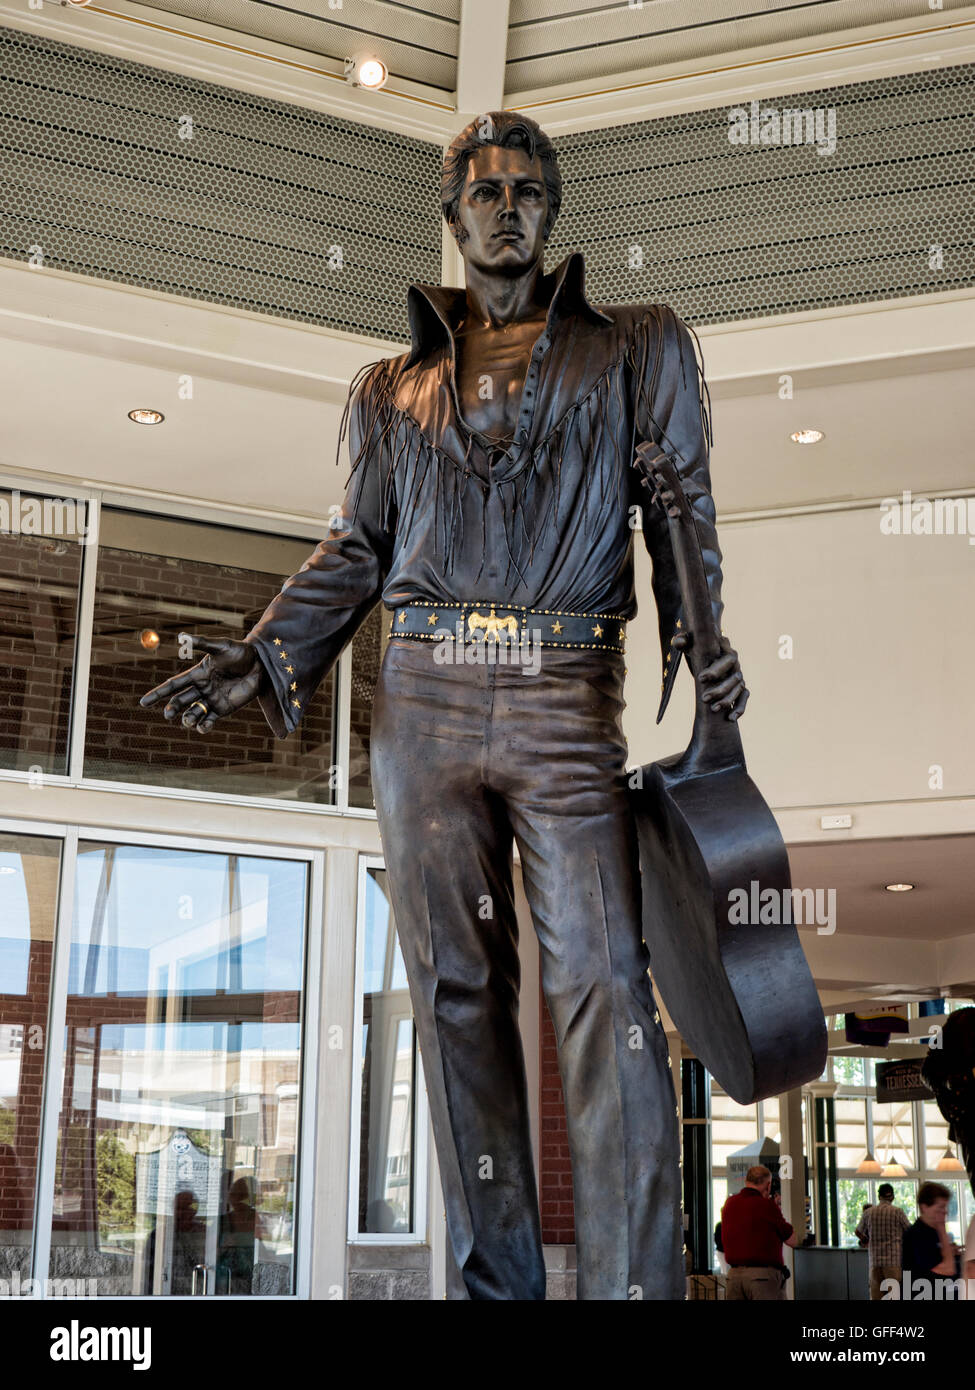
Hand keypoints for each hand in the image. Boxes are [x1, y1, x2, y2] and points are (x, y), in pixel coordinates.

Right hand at [139, 634, 266, 733]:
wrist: (261, 664)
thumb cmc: (240, 652)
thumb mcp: (220, 646)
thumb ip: (201, 643)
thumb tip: (181, 637)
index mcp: (197, 674)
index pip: (173, 685)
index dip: (158, 693)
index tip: (143, 702)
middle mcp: (201, 688)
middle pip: (180, 701)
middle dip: (172, 709)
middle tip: (168, 714)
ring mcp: (212, 700)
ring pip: (193, 713)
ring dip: (187, 718)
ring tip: (187, 720)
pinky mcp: (223, 709)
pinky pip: (209, 720)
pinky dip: (203, 726)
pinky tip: (202, 727)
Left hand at [672, 631, 748, 721]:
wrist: (706, 654)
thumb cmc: (696, 647)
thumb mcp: (688, 642)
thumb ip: (683, 640)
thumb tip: (678, 642)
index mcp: (726, 652)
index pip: (727, 659)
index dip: (716, 669)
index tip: (700, 678)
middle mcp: (735, 665)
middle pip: (734, 677)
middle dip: (720, 689)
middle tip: (703, 698)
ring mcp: (739, 677)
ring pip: (739, 689)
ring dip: (727, 700)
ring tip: (713, 709)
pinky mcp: (740, 688)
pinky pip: (743, 698)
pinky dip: (739, 708)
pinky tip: (730, 718)